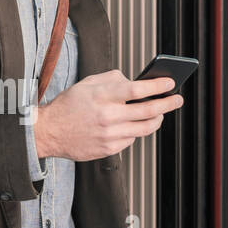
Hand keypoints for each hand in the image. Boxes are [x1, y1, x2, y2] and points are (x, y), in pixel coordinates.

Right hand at [31, 70, 183, 161]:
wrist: (49, 132)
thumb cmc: (69, 105)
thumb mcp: (88, 83)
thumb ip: (113, 79)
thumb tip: (137, 82)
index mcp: (102, 96)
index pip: (137, 89)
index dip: (157, 85)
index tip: (170, 82)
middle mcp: (107, 116)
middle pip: (148, 110)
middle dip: (168, 103)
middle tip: (177, 99)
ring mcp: (109, 134)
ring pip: (145, 128)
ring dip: (158, 119)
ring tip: (161, 113)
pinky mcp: (108, 149)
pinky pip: (132, 139)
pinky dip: (137, 131)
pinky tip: (135, 125)